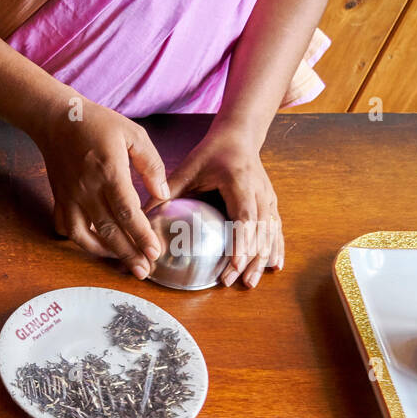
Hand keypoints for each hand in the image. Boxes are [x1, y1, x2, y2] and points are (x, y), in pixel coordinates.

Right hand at [36, 98, 170, 278]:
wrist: (57, 119)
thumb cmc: (98, 124)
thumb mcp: (134, 135)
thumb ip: (151, 166)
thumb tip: (163, 195)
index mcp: (109, 172)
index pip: (128, 212)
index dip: (142, 235)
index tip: (155, 252)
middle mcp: (87, 190)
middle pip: (109, 231)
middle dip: (128, 253)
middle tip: (143, 271)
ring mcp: (70, 197)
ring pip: (85, 236)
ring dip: (104, 254)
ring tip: (123, 263)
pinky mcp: (59, 199)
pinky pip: (67, 229)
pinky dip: (80, 241)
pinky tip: (95, 246)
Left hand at [166, 128, 282, 287]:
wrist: (239, 135)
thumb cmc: (211, 152)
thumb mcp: (186, 168)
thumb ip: (166, 192)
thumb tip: (140, 217)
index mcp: (239, 182)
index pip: (244, 217)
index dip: (241, 242)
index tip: (234, 264)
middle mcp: (259, 191)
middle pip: (259, 231)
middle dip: (249, 259)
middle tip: (233, 282)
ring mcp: (268, 197)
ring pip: (271, 232)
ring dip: (262, 259)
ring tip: (250, 282)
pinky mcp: (271, 202)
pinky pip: (276, 228)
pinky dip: (276, 248)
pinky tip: (274, 267)